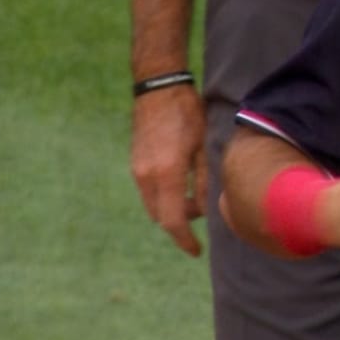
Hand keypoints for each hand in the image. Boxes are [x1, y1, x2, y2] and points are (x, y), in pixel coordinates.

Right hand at [130, 85, 207, 255]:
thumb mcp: (205, 145)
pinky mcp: (135, 164)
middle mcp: (146, 176)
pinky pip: (148, 192)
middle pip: (160, 217)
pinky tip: (181, 186)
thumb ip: (204, 181)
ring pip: (153, 206)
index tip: (196, 251)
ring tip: (194, 199)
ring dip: (171, 210)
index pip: (172, 220)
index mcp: (166, 173)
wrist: (158, 88)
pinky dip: (163, 197)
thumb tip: (205, 210)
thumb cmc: (187, 112)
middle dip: (179, 224)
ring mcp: (137, 170)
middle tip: (201, 218)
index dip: (184, 240)